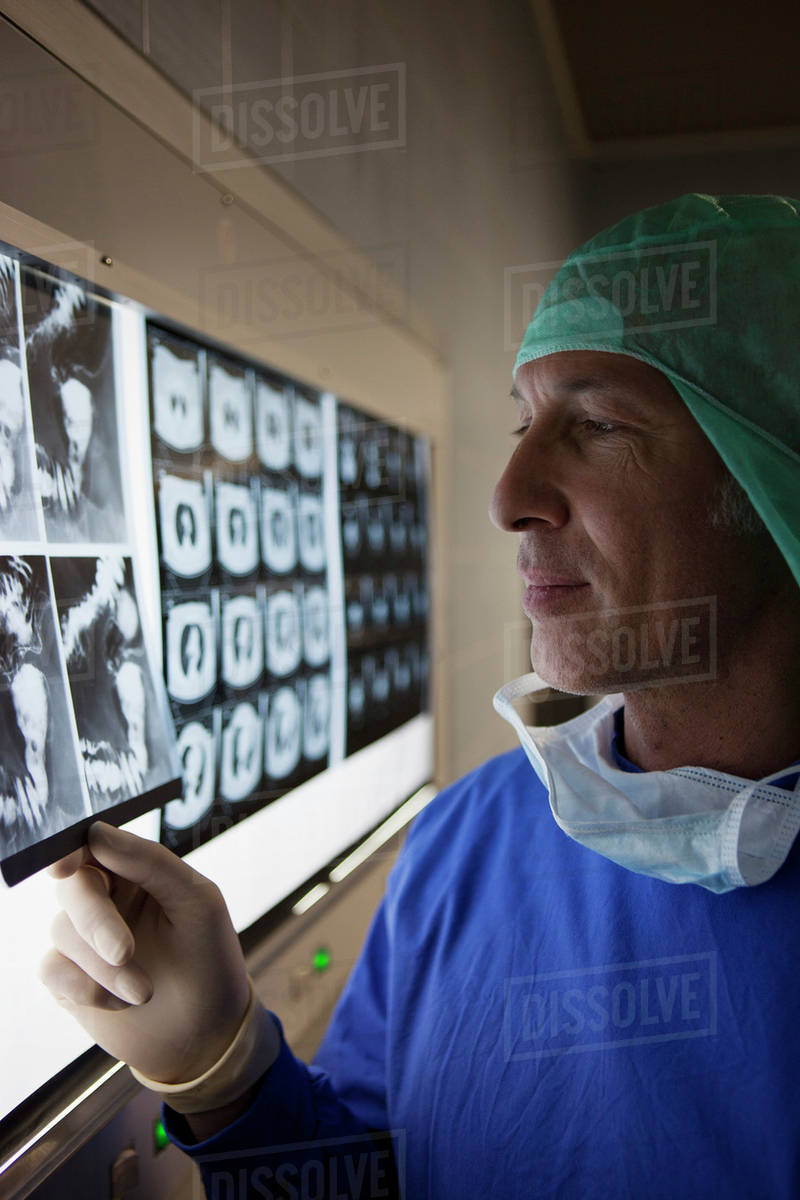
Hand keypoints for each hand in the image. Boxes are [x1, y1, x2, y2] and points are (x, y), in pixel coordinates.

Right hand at [39, 822, 250, 1084]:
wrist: (206, 1037)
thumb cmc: (210, 959)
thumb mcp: (197, 901)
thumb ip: (150, 861)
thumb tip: (95, 833)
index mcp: (137, 871)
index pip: (94, 844)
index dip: (73, 849)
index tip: (67, 864)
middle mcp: (107, 898)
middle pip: (73, 887)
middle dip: (95, 920)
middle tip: (124, 952)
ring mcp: (85, 939)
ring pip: (63, 932)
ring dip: (104, 967)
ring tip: (143, 992)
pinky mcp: (70, 978)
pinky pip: (52, 970)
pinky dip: (85, 988)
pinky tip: (120, 1003)